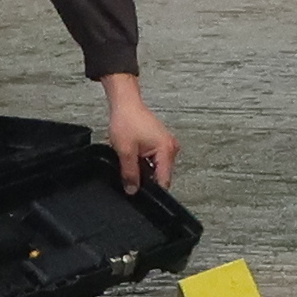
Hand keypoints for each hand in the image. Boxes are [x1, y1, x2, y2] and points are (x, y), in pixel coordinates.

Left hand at [102, 75, 179, 195]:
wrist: (125, 104)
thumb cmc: (127, 120)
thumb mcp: (125, 151)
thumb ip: (130, 174)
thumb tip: (133, 190)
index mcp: (166, 150)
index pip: (163, 181)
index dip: (150, 190)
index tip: (138, 192)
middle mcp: (171, 148)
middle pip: (160, 175)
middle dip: (145, 178)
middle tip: (130, 170)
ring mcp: (167, 145)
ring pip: (156, 168)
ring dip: (144, 169)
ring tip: (132, 158)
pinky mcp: (161, 143)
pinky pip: (155, 160)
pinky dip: (144, 162)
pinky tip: (135, 155)